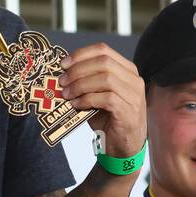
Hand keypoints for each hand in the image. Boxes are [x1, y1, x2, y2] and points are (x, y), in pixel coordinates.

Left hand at [58, 43, 145, 159]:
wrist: (122, 146)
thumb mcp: (96, 95)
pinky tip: (76, 105)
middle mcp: (133, 79)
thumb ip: (85, 81)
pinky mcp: (129, 111)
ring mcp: (134, 95)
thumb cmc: (108, 119)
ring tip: (66, 94)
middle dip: (78, 70)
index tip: (63, 64)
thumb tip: (61, 72)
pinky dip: (87, 100)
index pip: (103, 50)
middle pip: (103, 62)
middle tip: (62, 81)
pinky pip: (106, 98)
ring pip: (105, 79)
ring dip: (81, 85)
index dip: (81, 54)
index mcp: (126, 70)